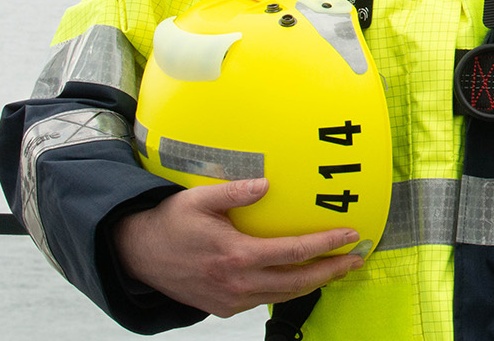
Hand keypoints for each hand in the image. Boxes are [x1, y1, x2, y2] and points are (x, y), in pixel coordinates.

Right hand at [112, 178, 365, 316]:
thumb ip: (235, 192)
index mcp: (236, 256)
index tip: (351, 237)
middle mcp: (237, 284)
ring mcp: (231, 300)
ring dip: (314, 283)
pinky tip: (300, 278)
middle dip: (332, 271)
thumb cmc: (170, 223)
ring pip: (284, 296)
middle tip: (357, 259)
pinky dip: (287, 290)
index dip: (327, 246)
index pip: (294, 253)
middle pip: (298, 282)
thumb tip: (267, 185)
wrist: (137, 255)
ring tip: (337, 269)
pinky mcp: (224, 308)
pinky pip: (264, 300)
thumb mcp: (200, 200)